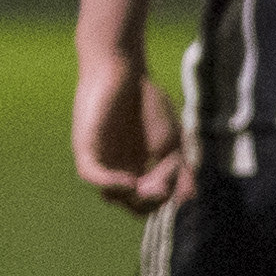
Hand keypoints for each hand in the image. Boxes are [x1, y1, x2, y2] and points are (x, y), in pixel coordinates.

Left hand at [73, 49, 187, 211]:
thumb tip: (189, 199)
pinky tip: (131, 182)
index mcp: (138, 171)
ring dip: (135, 194)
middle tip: (163, 185)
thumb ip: (179, 171)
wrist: (123, 71)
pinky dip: (112, 184)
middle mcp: (118, 171)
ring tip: (148, 180)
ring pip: (115, 195)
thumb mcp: (172, 142)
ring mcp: (102, 162)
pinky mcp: (86, 150)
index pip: (151, 203)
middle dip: (152, 201)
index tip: (181, 186)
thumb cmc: (148, 103)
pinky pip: (94, 177)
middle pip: (134, 204)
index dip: (166, 201)